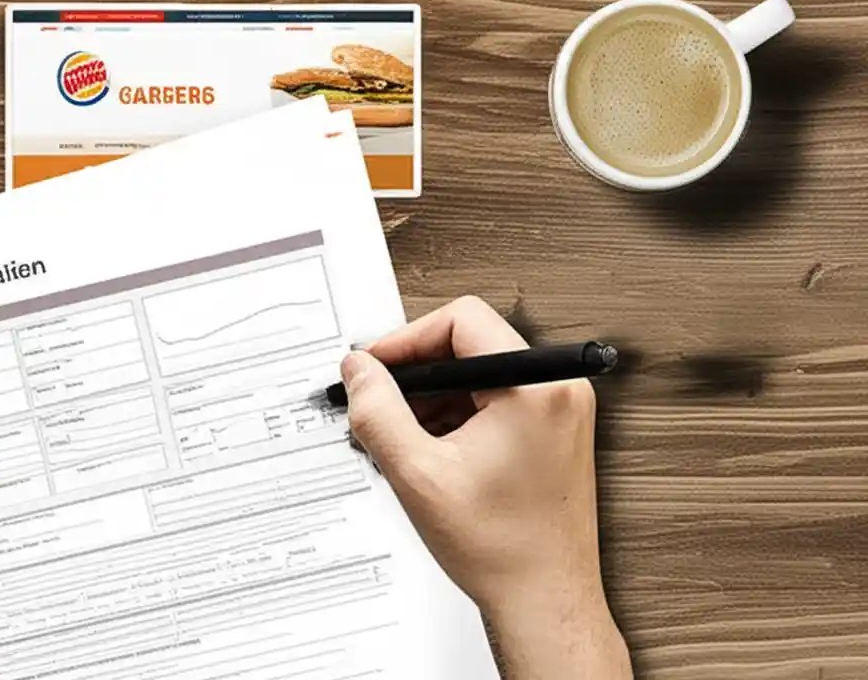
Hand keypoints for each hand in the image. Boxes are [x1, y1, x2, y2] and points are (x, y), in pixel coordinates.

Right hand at [341, 296, 630, 678]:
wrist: (545, 601)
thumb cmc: (502, 549)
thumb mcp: (418, 474)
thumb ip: (378, 412)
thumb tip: (359, 370)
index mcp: (535, 387)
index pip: (461, 320)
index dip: (406, 340)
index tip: (375, 369)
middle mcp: (558, 390)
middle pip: (470, 344)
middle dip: (416, 376)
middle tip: (381, 406)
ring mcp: (561, 412)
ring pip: (479, 375)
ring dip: (433, 401)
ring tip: (404, 442)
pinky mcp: (554, 433)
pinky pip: (495, 402)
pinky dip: (456, 419)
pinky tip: (430, 455)